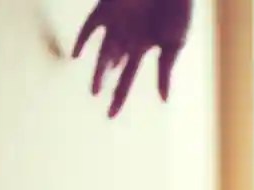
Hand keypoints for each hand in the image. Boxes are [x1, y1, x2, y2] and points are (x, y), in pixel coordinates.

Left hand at [72, 0, 192, 117]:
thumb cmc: (178, 9)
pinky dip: (84, 40)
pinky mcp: (107, 9)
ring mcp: (116, 23)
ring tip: (96, 89)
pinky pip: (90, 26)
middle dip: (105, 82)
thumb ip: (166, 70)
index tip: (110, 115)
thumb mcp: (175, 43)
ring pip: (102, 52)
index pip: (126, 77)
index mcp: (143, 46)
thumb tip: (164, 100)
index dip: (118, 96)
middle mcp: (126, 36)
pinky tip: (76, 55)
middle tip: (96, 98)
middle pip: (111, 65)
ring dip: (100, 70)